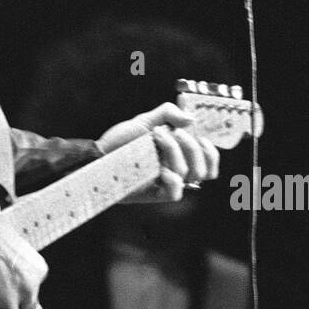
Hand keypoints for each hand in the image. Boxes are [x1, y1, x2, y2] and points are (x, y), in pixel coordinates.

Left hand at [97, 101, 219, 203]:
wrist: (98, 155)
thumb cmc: (121, 141)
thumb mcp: (144, 121)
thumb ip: (168, 113)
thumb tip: (191, 119)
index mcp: (179, 154)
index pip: (209, 160)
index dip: (210, 151)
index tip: (200, 134)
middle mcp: (176, 169)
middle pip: (203, 169)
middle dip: (192, 147)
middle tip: (173, 132)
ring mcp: (167, 183)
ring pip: (189, 174)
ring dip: (175, 152)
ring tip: (155, 137)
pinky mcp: (156, 194)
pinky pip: (176, 193)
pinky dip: (172, 179)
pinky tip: (160, 170)